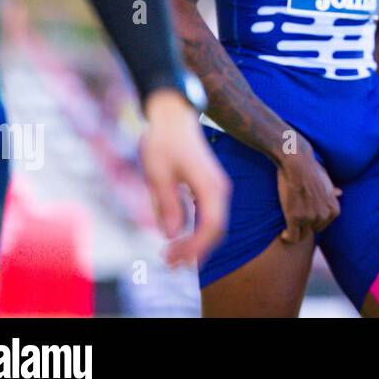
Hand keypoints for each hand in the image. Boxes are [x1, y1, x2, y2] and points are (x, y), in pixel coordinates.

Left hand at [139, 88, 230, 266]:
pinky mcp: (209, 186)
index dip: (195, 248)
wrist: (173, 115)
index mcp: (210, 186)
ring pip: (213, 223)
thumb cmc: (164, 141)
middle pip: (216, 229)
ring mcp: (217, 187)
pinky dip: (195, 230)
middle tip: (169, 263)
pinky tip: (178, 237)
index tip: (173, 259)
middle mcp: (220, 189)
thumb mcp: (158, 174)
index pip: (211, 226)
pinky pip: (208, 215)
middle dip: (195, 250)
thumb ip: (167, 205)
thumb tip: (171, 234)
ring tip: (172, 256)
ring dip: (195, 242)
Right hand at [275, 135, 341, 242]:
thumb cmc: (311, 169)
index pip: (323, 225)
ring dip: (295, 231)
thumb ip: (332, 192)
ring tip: (288, 224)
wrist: (297, 163)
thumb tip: (340, 193)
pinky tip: (283, 234)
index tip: (305, 217)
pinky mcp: (295, 218)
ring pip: (302, 235)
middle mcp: (324, 215)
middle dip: (304, 226)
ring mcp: (310, 217)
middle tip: (295, 218)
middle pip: (313, 230)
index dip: (313, 222)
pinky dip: (287, 237)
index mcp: (334, 209)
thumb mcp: (326, 180)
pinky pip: (292, 237)